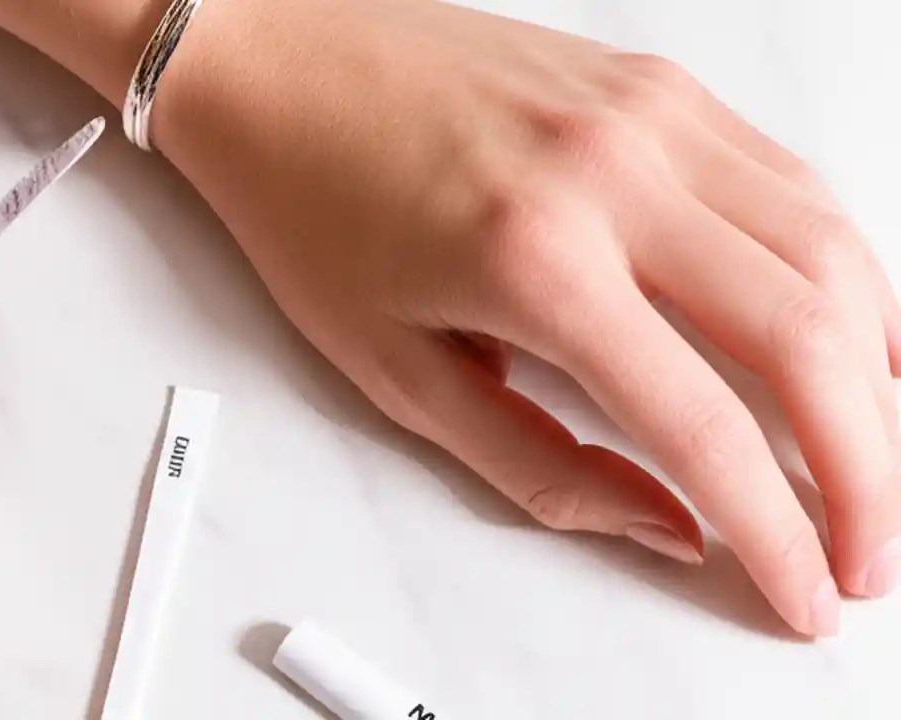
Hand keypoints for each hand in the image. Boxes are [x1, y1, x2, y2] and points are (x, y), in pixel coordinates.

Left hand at [153, 0, 900, 635]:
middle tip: (864, 553)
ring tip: (872, 461)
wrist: (279, 62)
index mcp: (536, 261)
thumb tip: (662, 523)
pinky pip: (795, 187)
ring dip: (877, 379)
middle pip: (810, 342)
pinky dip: (845, 275)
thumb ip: (536, 464)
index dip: (777, 533)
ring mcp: (653, 117)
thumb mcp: (396, 368)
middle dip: (866, 473)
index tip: (802, 592)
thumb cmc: (311, 201)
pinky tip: (851, 337)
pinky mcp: (664, 87)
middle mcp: (616, 176)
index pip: (705, 427)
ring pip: (832, 256)